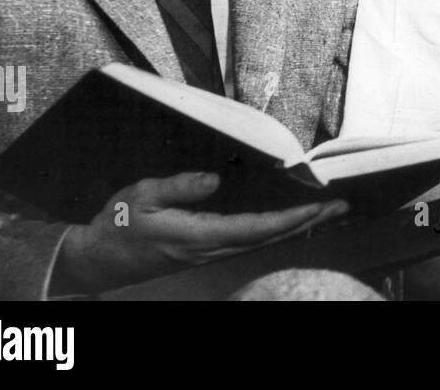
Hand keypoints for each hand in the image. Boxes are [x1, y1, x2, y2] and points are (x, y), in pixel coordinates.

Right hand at [52, 171, 347, 293]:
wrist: (98, 260)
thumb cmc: (118, 225)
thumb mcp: (141, 197)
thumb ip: (179, 187)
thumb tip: (214, 179)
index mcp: (198, 236)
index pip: (255, 228)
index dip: (290, 219)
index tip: (317, 207)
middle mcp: (211, 248)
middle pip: (270, 238)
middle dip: (308, 222)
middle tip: (342, 206)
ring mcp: (211, 253)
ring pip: (264, 242)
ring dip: (298, 227)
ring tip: (327, 211)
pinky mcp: (207, 251)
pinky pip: (251, 241)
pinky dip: (278, 231)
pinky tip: (290, 222)